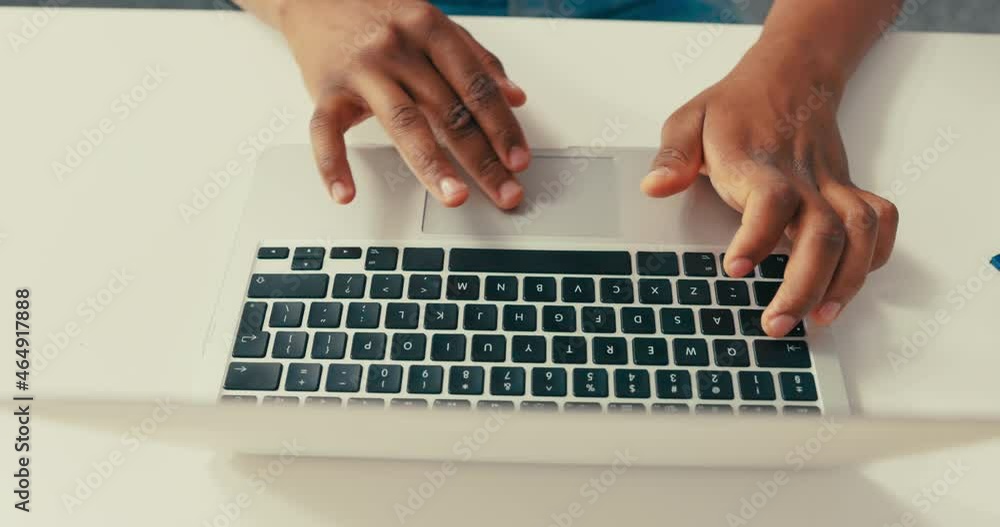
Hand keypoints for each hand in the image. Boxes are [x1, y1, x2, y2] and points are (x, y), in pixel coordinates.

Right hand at [278, 0, 529, 207]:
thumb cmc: (378, 14)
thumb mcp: (432, 23)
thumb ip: (476, 58)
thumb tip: (514, 96)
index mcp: (429, 28)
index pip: (476, 85)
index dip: (502, 126)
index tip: (519, 159)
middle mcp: (398, 47)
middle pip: (449, 110)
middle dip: (482, 157)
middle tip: (504, 191)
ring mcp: (362, 69)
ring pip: (402, 122)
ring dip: (432, 164)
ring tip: (454, 196)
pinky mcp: (326, 90)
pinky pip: (326, 131)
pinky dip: (332, 165)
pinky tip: (346, 193)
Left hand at [642, 40, 897, 336]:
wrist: (791, 74)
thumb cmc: (735, 106)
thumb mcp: (688, 121)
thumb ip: (673, 156)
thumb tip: (654, 187)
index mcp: (758, 163)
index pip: (769, 200)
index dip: (757, 236)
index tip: (736, 269)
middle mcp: (802, 177)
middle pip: (822, 232)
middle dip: (803, 285)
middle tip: (776, 323)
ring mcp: (830, 184)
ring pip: (858, 233)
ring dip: (845, 281)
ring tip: (818, 319)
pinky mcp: (848, 190)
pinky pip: (879, 222)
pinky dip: (875, 256)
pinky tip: (848, 286)